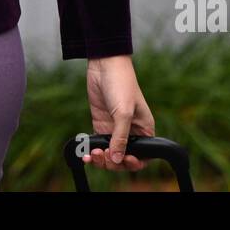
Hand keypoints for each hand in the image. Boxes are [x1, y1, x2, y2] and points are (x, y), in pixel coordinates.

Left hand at [82, 54, 155, 172]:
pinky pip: (98, 144)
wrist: (104, 65)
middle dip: (113, 162)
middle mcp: (130, 132)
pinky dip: (92, 151)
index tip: (123, 160)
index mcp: (144, 129)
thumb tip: (118, 160)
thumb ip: (120, 138)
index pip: (143, 156)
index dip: (134, 163)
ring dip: (101, 159)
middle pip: (123, 158)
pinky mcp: (101, 124)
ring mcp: (114, 129)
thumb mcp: (124, 112)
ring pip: (110, 154)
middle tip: (102, 156)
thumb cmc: (121, 84)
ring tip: (92, 154)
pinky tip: (85, 153)